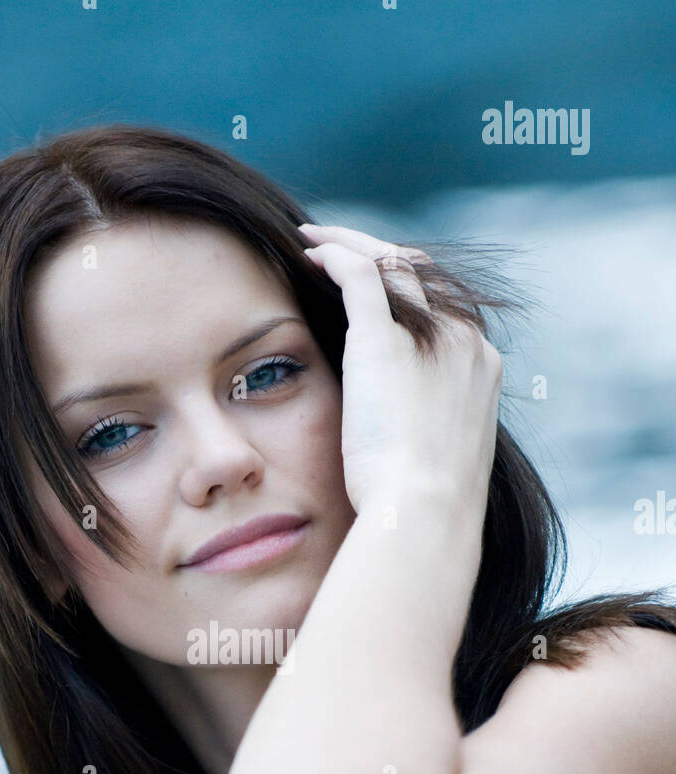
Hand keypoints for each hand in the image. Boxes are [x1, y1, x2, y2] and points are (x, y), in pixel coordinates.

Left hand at [298, 222, 502, 515]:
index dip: (407, 293)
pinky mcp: (385, 338)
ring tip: (316, 243)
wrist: (428, 512)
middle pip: (421, 275)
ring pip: (391, 262)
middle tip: (341, 253)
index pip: (444, 309)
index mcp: (481, 368)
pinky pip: (359, 274)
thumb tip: (403, 443)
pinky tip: (310, 252)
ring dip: (351, 244)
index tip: (374, 294)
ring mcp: (429, 334)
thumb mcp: (440, 460)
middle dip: (380, 257)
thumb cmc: (428, 507)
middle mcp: (465, 340)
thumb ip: (429, 432)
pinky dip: (335, 254)